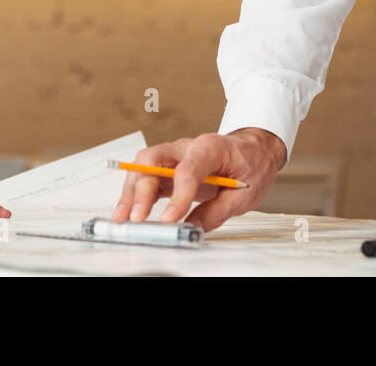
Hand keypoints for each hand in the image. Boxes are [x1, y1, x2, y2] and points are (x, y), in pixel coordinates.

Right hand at [110, 128, 285, 232]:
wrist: (253, 150)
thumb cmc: (250, 165)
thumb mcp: (245, 193)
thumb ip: (217, 211)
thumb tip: (192, 227)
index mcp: (211, 148)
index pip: (188, 169)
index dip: (178, 195)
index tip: (170, 219)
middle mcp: (187, 147)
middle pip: (154, 160)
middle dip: (142, 189)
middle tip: (137, 217)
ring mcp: (174, 155)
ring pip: (143, 166)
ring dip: (131, 192)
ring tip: (123, 217)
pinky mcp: (167, 167)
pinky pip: (145, 176)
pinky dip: (133, 194)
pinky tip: (127, 211)